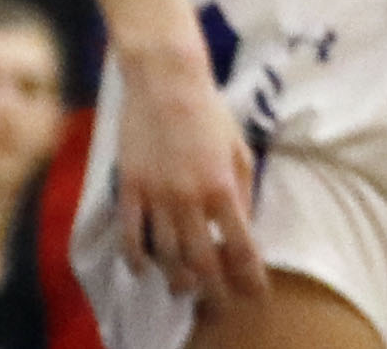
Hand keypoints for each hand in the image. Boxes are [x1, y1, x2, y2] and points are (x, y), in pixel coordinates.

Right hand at [111, 45, 268, 308]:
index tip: (256, 292)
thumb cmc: (210, 111)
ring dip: (176, 279)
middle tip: (220, 304)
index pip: (240, 245)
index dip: (249, 275)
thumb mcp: (239, 148)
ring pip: (165, 255)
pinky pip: (130, 236)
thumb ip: (241, 190)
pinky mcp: (130, 189)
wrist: (167, 82)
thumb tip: (241, 225)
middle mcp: (189, 198)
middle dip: (214, 290)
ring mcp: (156, 196)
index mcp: (222, 186)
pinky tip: (144, 270)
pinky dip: (137, 259)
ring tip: (185, 290)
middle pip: (201, 261)